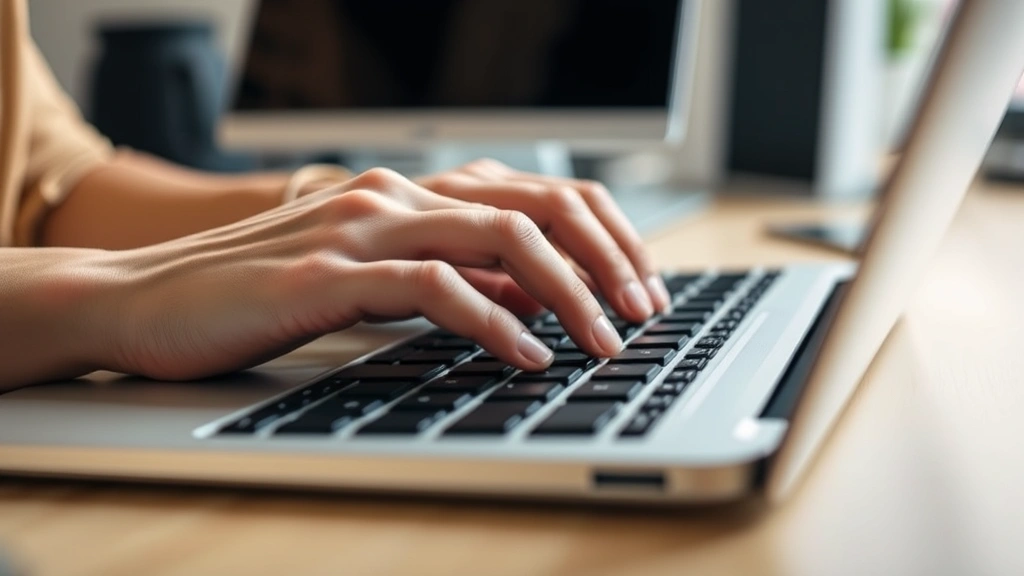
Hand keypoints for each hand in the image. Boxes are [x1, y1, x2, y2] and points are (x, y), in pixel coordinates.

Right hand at [92, 168, 625, 380]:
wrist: (147, 297)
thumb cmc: (261, 291)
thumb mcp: (375, 279)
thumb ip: (453, 277)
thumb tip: (536, 301)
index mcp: (412, 190)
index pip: (535, 194)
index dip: (603, 235)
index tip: (639, 286)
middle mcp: (397, 193)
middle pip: (536, 207)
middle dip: (605, 259)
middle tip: (642, 312)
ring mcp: (363, 226)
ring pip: (499, 239)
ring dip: (568, 294)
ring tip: (602, 340)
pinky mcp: (329, 270)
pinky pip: (436, 285)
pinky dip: (493, 321)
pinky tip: (525, 356)